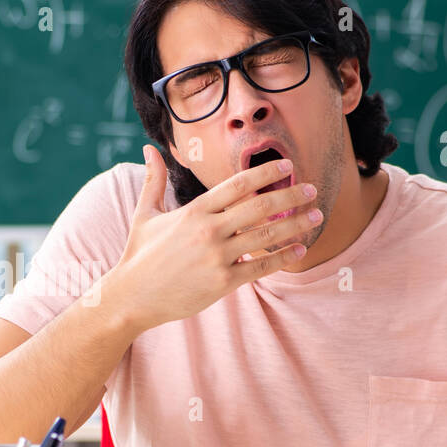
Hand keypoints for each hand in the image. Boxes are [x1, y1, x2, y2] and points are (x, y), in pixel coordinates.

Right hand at [106, 144, 320, 332]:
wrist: (131, 297)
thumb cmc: (139, 254)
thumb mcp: (144, 213)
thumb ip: (154, 180)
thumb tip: (148, 148)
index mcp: (194, 211)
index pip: (238, 185)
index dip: (266, 173)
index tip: (288, 166)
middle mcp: (208, 231)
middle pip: (260, 207)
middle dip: (291, 196)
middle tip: (313, 190)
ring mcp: (217, 258)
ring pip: (266, 236)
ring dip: (295, 225)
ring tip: (316, 217)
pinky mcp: (222, 283)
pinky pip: (260, 267)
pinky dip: (283, 258)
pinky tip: (299, 250)